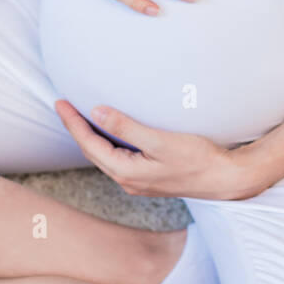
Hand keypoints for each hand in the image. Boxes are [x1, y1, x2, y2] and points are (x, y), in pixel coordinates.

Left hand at [53, 99, 254, 199]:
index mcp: (126, 172)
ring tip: (79, 116)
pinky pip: (117, 157)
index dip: (73, 123)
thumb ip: (127, 128)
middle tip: (64, 105)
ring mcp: (137, 181)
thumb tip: (97, 113)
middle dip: (76, 129)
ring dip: (90, 136)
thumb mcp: (160, 141)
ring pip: (104, 156)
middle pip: (92, 151)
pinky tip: (109, 131)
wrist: (223, 179)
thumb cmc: (196, 159)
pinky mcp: (148, 177)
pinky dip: (107, 142)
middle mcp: (128, 180)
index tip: (61, 103)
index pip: (89, 144)